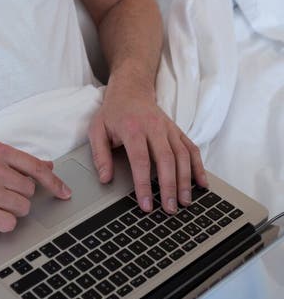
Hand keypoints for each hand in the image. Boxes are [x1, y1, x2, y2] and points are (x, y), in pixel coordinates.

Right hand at [0, 141, 71, 231]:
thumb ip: (15, 161)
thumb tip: (47, 166)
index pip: (36, 167)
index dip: (54, 183)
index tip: (65, 193)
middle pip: (29, 192)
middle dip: (18, 197)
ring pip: (21, 208)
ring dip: (10, 211)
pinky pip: (9, 223)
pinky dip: (1, 223)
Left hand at [88, 80, 207, 214]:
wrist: (131, 90)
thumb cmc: (113, 112)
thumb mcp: (97, 129)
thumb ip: (100, 154)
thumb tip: (105, 179)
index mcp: (132, 128)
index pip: (140, 160)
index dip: (144, 184)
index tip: (146, 204)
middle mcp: (154, 128)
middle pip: (165, 159)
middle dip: (169, 186)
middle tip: (170, 209)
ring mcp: (168, 129)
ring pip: (182, 155)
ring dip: (186, 180)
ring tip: (185, 202)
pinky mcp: (178, 131)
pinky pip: (192, 149)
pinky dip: (198, 167)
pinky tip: (201, 184)